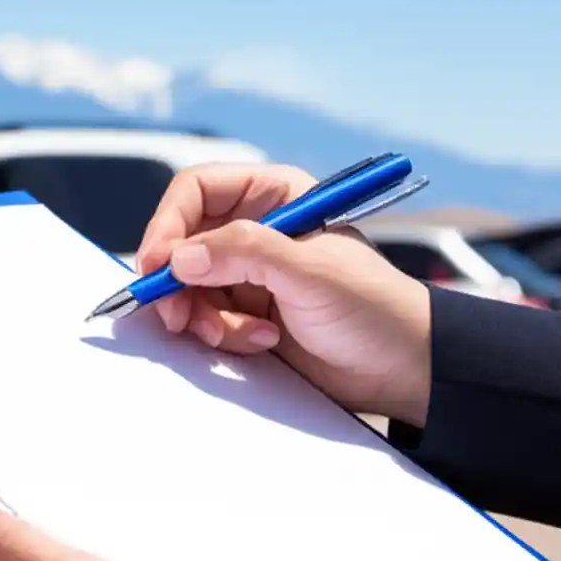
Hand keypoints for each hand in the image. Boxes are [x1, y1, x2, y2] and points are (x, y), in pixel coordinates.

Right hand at [135, 162, 431, 425]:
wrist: (402, 369)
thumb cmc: (373, 307)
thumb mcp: (310, 273)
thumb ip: (244, 254)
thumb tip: (180, 257)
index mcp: (273, 196)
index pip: (195, 191)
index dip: (168, 224)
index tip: (158, 265)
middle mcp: (253, 229)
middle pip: (180, 242)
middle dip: (178, 283)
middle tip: (179, 316)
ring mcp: (246, 273)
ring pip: (186, 285)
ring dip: (203, 316)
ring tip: (245, 336)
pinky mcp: (243, 312)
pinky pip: (203, 318)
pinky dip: (220, 335)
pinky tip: (260, 342)